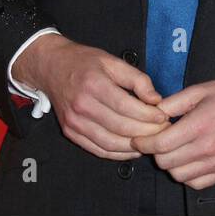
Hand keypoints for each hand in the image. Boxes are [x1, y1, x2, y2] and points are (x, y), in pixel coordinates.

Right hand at [14, 35, 169, 160]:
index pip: (127, 107)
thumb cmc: (83, 62)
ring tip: (151, 141)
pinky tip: (132, 149)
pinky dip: (118, 154)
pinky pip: (98, 150)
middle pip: (121, 127)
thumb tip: (156, 99)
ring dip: (135, 146)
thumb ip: (137, 79)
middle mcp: (82, 106)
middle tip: (163, 130)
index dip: (149, 115)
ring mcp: (74, 122)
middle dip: (147, 132)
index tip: (164, 117)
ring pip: (111, 144)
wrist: (51, 67)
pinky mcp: (71, 132)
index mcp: (94, 84)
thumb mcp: (112, 61)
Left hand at [131, 74, 214, 190]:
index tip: (139, 138)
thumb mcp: (199, 90)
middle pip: (166, 162)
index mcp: (200, 125)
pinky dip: (187, 175)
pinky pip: (197, 183)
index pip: (160, 144)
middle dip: (156, 152)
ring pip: (179, 176)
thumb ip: (173, 102)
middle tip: (159, 140)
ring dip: (171, 164)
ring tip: (175, 149)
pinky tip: (189, 160)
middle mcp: (208, 147)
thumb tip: (153, 112)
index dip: (144, 142)